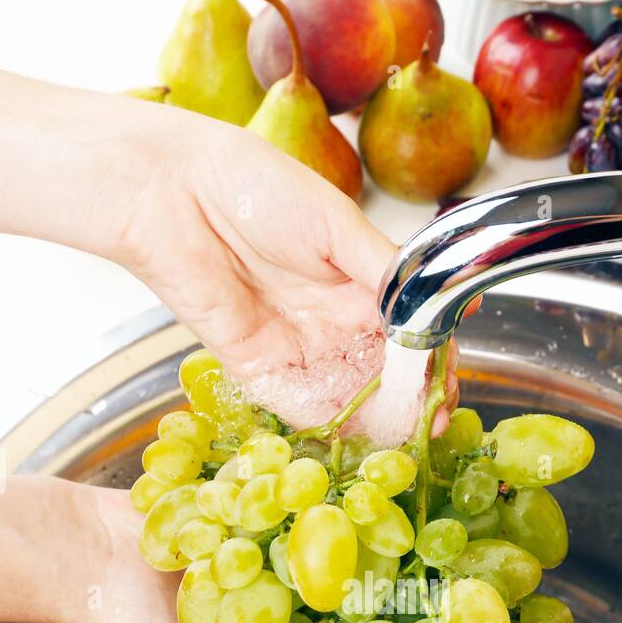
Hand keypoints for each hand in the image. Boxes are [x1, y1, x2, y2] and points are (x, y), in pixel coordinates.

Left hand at [116, 105, 458, 439]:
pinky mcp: (257, 370)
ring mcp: (296, 348)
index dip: (431, 360)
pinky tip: (363, 436)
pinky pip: (301, 408)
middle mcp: (330, 321)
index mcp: (356, 282)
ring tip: (408, 435)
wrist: (171, 193)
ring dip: (380, 420)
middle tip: (434, 417)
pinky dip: (333, 425)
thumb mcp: (336, 224)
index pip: (407, 333)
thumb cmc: (252, 186)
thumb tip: (446, 299)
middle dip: (411, 399)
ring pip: (349, 398)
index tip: (449, 380)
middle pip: (383, 375)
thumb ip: (388, 270)